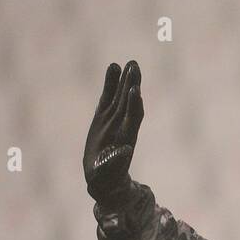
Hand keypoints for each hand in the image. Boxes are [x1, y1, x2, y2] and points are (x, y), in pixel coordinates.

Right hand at [84, 60, 143, 204]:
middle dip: (132, 85)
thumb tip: (126, 150)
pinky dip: (110, 82)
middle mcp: (122, 126)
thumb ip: (115, 159)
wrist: (104, 176)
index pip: (132, 118)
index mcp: (125, 138)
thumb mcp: (109, 170)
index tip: (135, 90)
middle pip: (129, 102)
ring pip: (120, 96)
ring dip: (125, 80)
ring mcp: (113, 119)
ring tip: (130, 63)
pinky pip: (108, 95)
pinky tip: (113, 66)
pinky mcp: (104, 116)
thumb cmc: (106, 176)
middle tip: (135, 66)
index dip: (134, 104)